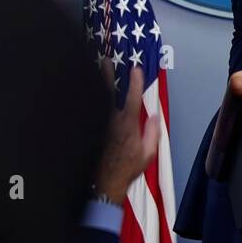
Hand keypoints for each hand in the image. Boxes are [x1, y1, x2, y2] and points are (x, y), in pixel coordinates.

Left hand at [95, 66, 159, 205]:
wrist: (106, 181)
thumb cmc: (129, 168)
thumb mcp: (148, 153)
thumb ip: (152, 133)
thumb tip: (153, 115)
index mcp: (128, 125)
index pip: (132, 98)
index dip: (135, 82)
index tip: (136, 69)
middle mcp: (112, 122)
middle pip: (109, 94)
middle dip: (108, 76)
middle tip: (106, 61)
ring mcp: (100, 125)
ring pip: (98, 101)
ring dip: (97, 86)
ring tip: (94, 71)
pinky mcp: (92, 131)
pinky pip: (92, 112)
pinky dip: (90, 102)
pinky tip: (88, 94)